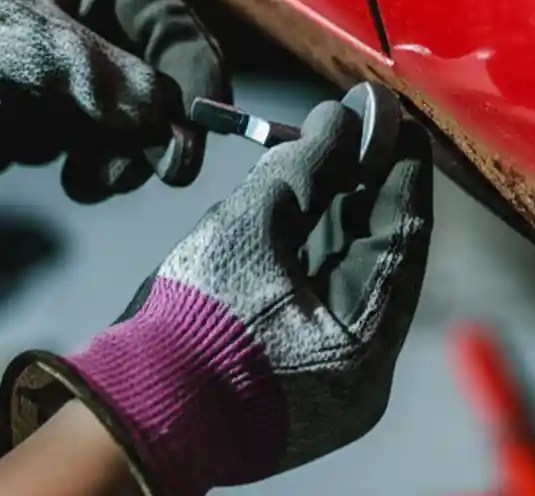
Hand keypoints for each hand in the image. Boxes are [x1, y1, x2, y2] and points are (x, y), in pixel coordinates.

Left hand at [0, 0, 224, 227]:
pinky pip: (105, 156)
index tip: (209, 116)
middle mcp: (95, 39)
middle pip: (164, 82)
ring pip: (140, 129)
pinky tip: (70, 178)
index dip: (196, 65)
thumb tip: (164, 113)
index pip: (165, 22)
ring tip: (89, 177)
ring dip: (128, 159)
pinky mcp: (63, 133)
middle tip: (172, 170)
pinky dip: (97, 173)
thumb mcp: (25, 50)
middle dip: (167, 128)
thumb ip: (98, 77)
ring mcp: (81, 89)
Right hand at [0, 100, 433, 495]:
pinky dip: (320, 259)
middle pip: (381, 260)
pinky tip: (312, 209)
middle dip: (369, 191)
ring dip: (343, 221)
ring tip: (336, 157)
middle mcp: (364, 374)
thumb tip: (339, 119)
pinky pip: (326, 308)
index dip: (403, 172)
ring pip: (352, 282)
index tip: (401, 123)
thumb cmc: (187, 325)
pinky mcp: (302, 388)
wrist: (132, 416)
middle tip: (365, 132)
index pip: (402, 238)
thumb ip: (301, 167)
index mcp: (364, 343)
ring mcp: (334, 387)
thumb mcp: (246, 229)